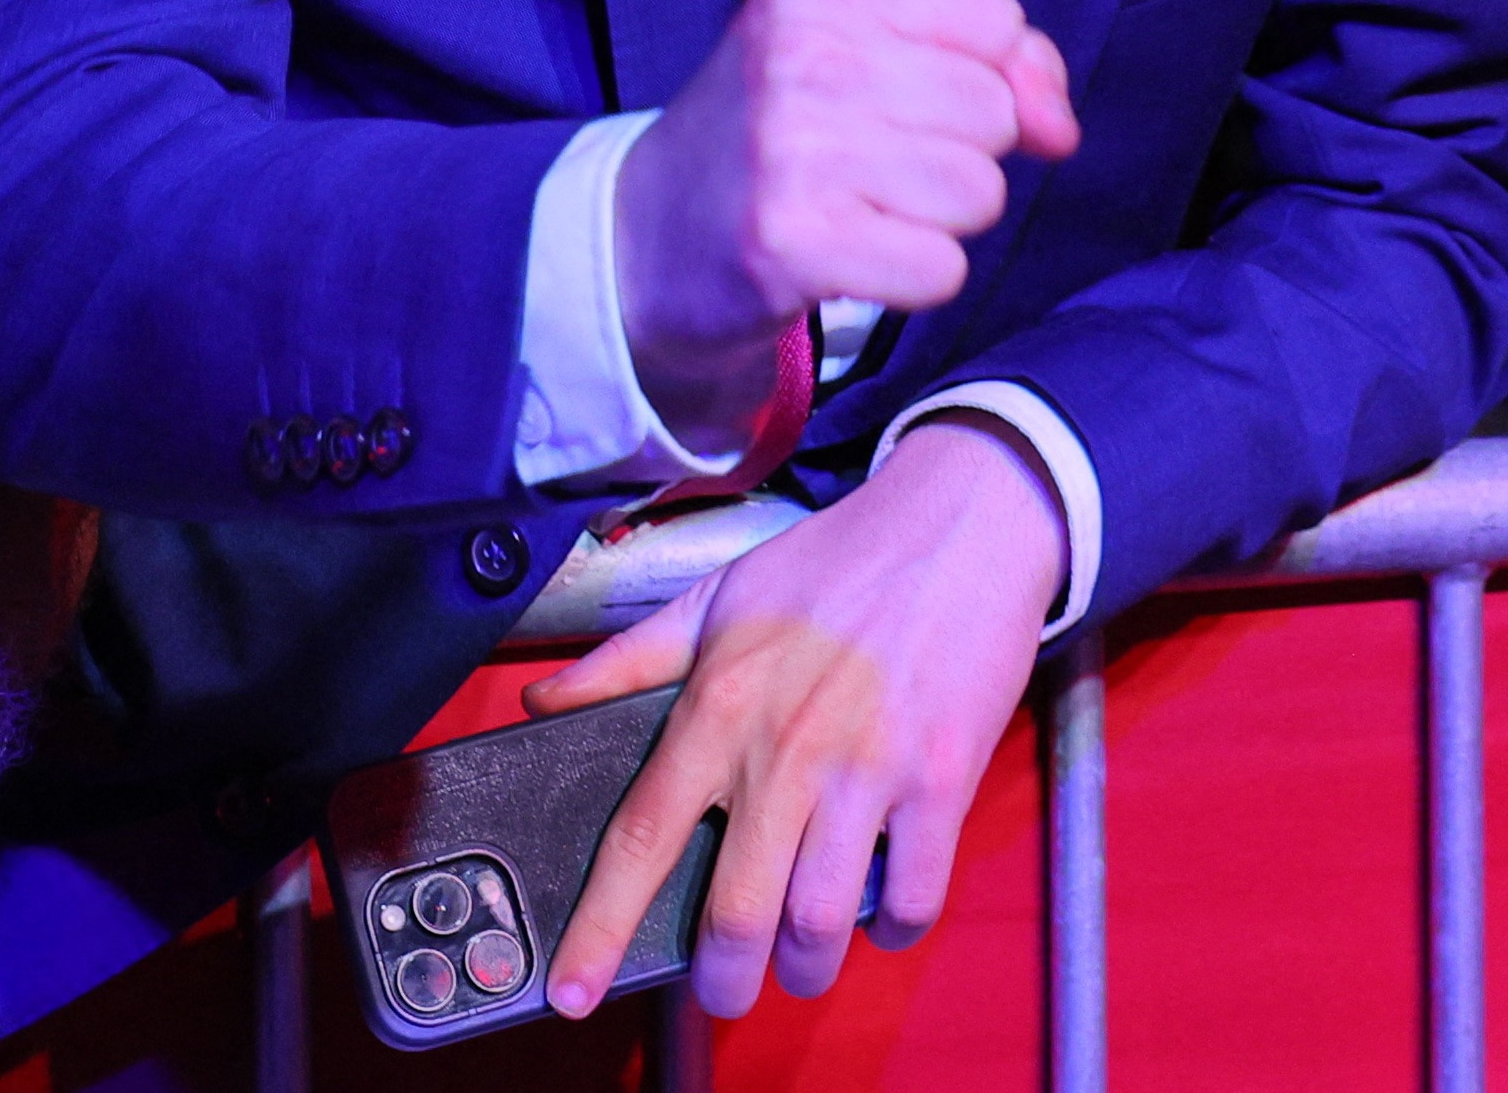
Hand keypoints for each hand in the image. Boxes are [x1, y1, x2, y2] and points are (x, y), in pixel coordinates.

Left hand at [525, 420, 1060, 1018]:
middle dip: (724, 981)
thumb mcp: (721, 595)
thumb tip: (543, 706)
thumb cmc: (840, 558)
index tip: (568, 991)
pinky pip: (913, 892)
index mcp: (721, 704)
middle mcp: (790, 745)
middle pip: (738, 911)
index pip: (642, 836)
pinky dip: (893, 928)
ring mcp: (873, 764)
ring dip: (808, 966)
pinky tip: (882, 916)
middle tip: (725, 990)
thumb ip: (629, 659)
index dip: (598, 926)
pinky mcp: (945, 773)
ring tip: (804, 963)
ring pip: (822, 919)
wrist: (965, 516)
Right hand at [613, 0, 1077, 448]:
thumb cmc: (779, 133)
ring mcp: (791, 147)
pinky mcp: (789, 242)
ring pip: (977, 193)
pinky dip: (910, 276)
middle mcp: (801, 50)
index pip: (995, 20)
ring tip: (861, 208)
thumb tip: (1059, 126)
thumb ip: (997, 59)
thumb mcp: (870, 50)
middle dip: (957, 153)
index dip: (990, 74)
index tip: (919, 98)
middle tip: (870, 163)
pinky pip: (940, 268)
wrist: (644, 238)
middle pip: (993, 114)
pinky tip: (849, 256)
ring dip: (937, 220)